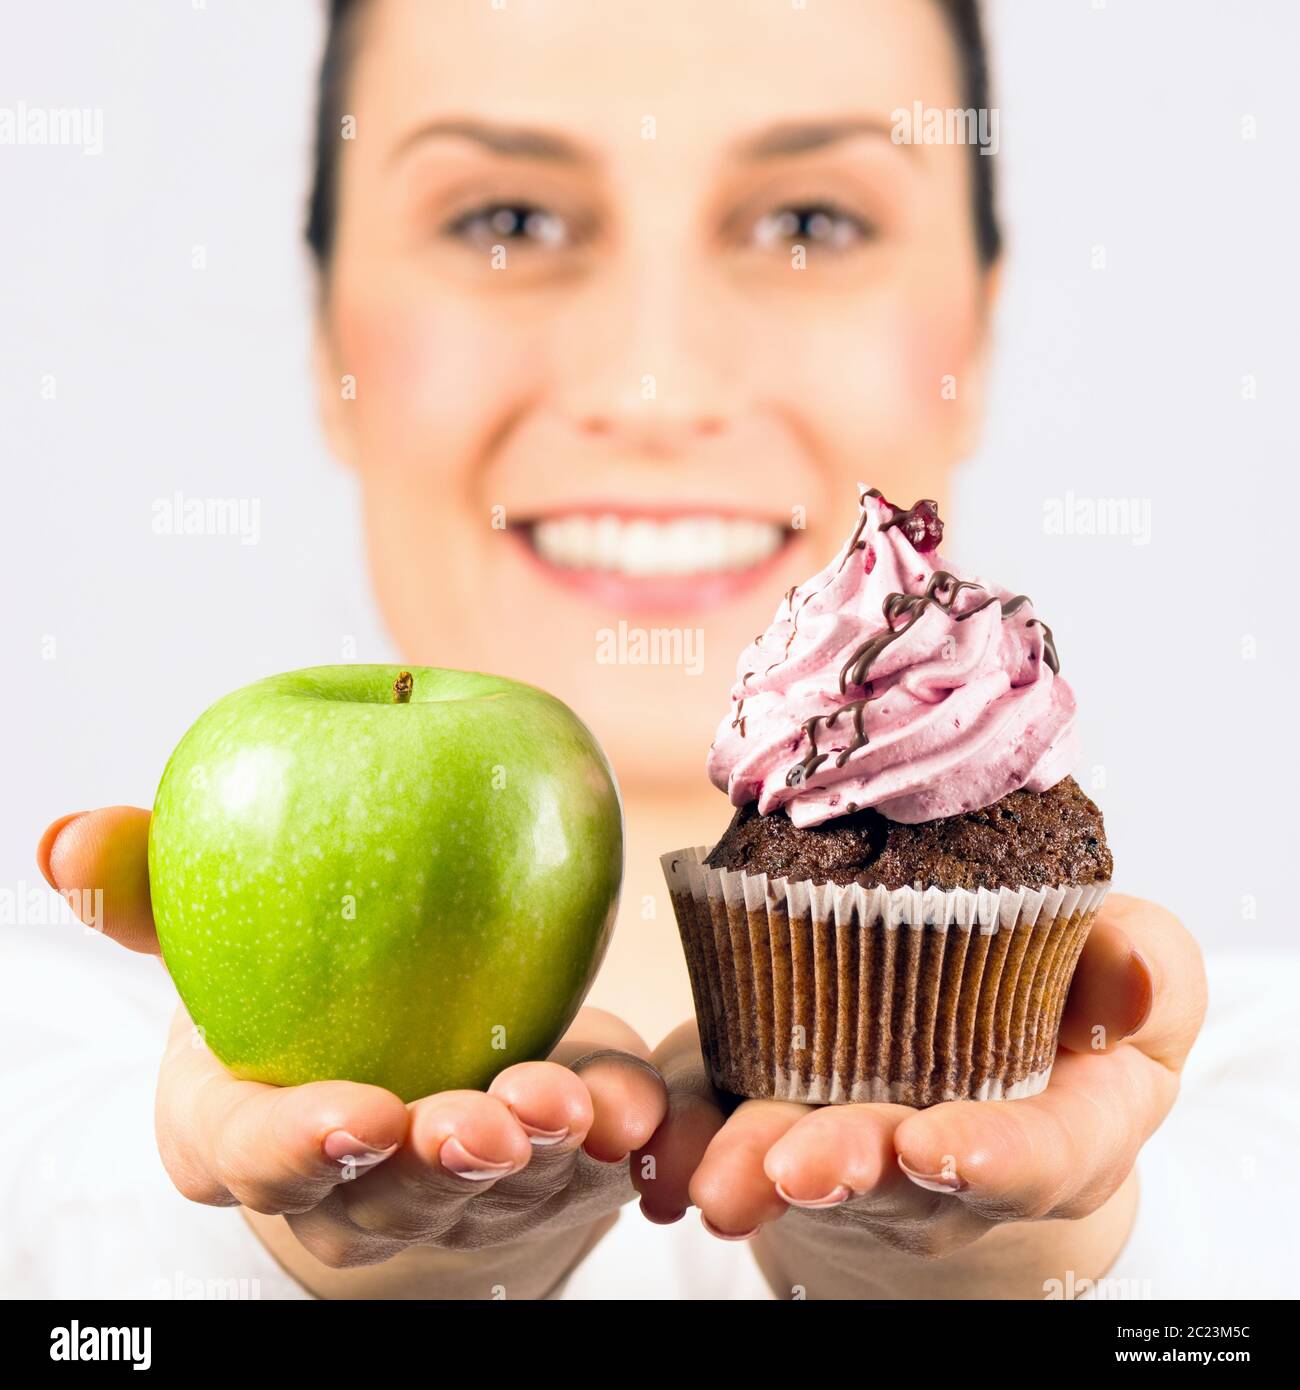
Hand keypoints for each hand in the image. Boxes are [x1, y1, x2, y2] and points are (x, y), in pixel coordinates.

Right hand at [38, 807, 666, 1269]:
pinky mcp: (544, 1161)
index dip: (298, 1147)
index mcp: (249, 1129)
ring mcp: (456, 1186)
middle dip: (437, 1166)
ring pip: (497, 1193)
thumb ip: (149, 889)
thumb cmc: (280, 983)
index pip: (253, 1159)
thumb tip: (69, 838)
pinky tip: (641, 1107)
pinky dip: (615, 1129)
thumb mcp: (208, 932)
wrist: (381, 1039)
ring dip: (539, 1152)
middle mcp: (353, 1180)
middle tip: (480, 1124)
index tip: (356, 1111)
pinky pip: (587, 1158)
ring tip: (570, 1104)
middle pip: (388, 1196)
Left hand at [637, 894, 1204, 1261]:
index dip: (991, 1160)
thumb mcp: (1132, 971)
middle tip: (793, 1167)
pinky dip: (692, 1136)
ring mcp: (864, 1146)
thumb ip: (1146, 971)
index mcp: (1061, 1128)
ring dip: (754, 1166)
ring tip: (710, 1176)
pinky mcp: (785, 1108)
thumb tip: (1132, 972)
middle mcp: (953, 1158)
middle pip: (902, 1181)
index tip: (934, 1146)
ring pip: (806, 1164)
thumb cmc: (1075, 992)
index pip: (1040, 1161)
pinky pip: (733, 1129)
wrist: (986, 1023)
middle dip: (848, 1169)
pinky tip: (654, 1144)